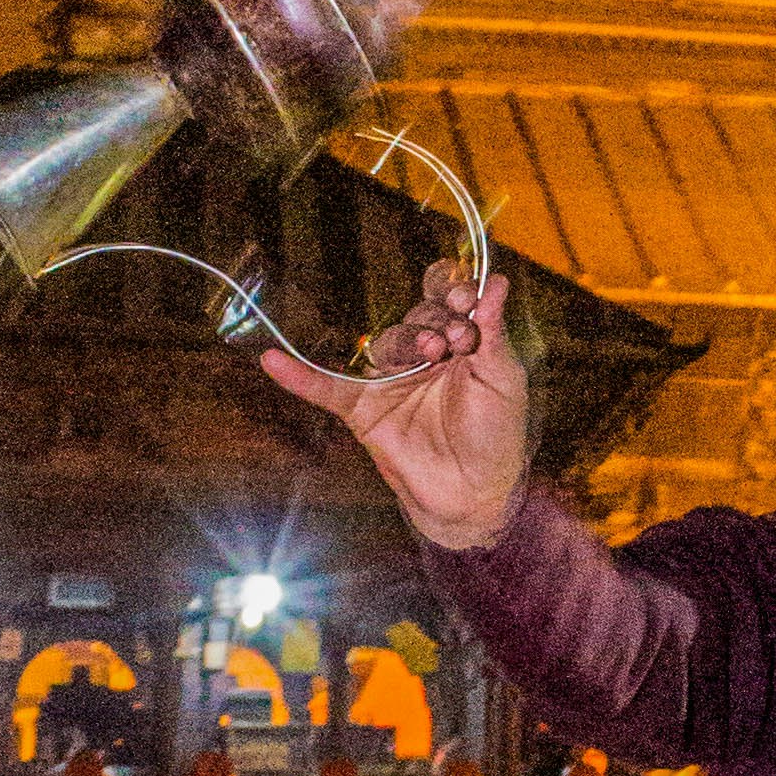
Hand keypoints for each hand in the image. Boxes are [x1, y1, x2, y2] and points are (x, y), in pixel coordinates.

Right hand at [259, 263, 529, 552]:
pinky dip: (299, 377)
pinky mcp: (364, 411)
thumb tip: (500, 282)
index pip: (446, 299)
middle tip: (455, 340)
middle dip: (435, 320)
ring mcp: (391, 382)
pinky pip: (326, 388)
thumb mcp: (503, 379)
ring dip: (404, 341)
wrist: (474, 493)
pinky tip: (271, 360)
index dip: (452, 290)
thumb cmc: (496, 435)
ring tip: (430, 351)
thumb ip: (493, 332)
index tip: (466, 300)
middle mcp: (423, 355)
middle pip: (416, 316)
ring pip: (383, 343)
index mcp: (460, 343)